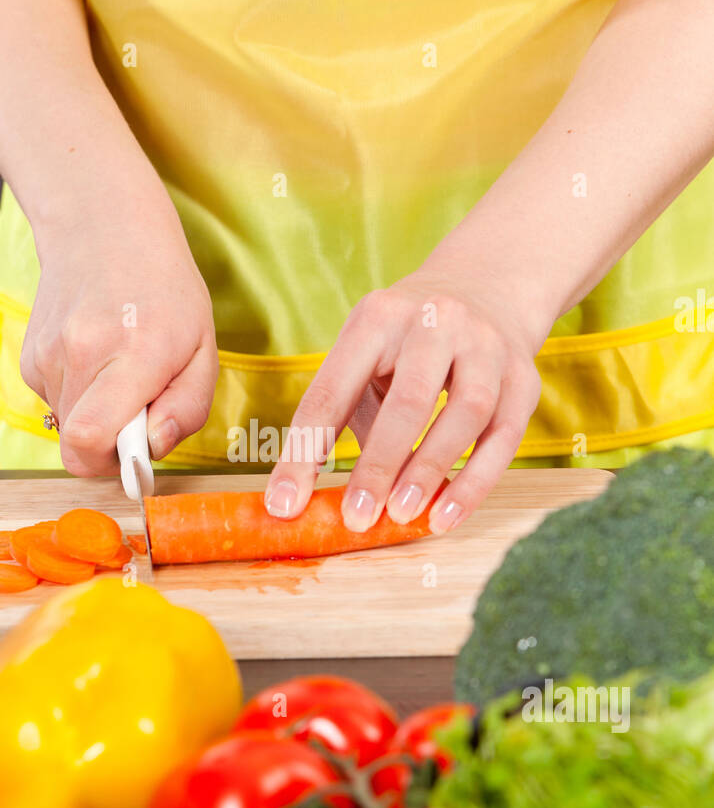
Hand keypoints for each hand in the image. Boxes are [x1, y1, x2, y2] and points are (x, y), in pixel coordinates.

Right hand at [21, 184, 217, 475]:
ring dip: (96, 414)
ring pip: (66, 427)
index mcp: (133, 354)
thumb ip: (186, 409)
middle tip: (137, 408)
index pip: (89, 438)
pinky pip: (56, 403)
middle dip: (110, 445)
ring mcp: (47, 355)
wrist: (105, 230)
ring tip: (118, 368)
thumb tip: (150, 450)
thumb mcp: (203, 349)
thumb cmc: (164, 292)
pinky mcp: (29, 358)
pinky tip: (95, 356)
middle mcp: (80, 354)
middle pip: (76, 447)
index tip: (137, 451)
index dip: (110, 463)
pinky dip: (79, 395)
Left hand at [264, 258, 549, 534]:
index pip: (332, 390)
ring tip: (401, 517)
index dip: (304, 451)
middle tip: (357, 517)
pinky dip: (474, 482)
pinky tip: (446, 516)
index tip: (284, 505)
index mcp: (377, 318)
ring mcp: (487, 347)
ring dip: (431, 471)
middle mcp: (436, 322)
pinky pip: (504, 437)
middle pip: (409, 399)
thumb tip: (308, 499)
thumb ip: (342, 419)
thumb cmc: (404, 346)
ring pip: (466, 413)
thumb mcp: (365, 360)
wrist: (487, 290)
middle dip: (380, 464)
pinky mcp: (524, 378)